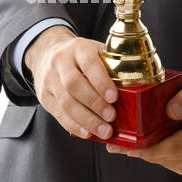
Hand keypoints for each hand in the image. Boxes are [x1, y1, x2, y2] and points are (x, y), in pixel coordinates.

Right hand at [26, 26, 119, 140]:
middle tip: (112, 117)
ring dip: (86, 119)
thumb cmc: (81, 56)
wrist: (47, 52)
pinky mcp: (43, 95)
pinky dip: (73, 125)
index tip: (114, 97)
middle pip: (74, 84)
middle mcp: (59, 61)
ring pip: (65, 101)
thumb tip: (138, 90)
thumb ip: (111, 66)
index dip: (101, 81)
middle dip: (94, 104)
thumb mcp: (96, 52)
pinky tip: (87, 133)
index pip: (89, 63)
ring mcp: (49, 78)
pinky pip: (58, 113)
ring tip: (104, 131)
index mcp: (78, 48)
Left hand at [105, 73, 181, 174]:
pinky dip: (152, 154)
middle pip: (167, 156)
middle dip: (142, 151)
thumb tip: (172, 111)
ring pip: (165, 161)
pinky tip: (141, 145)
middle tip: (117, 144)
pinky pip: (168, 162)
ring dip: (145, 154)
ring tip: (125, 143)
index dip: (150, 148)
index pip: (175, 146)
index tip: (130, 144)